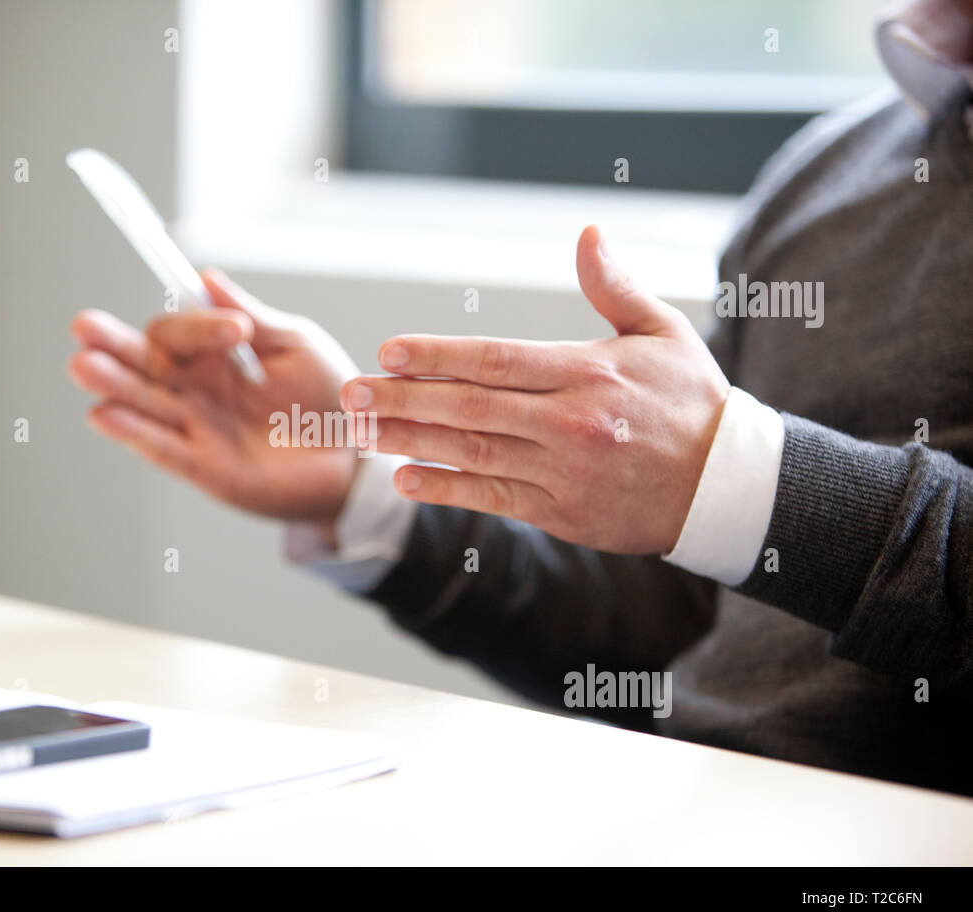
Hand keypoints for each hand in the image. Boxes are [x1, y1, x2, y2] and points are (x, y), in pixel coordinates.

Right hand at [68, 271, 361, 521]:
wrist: (355, 457)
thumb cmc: (328, 398)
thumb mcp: (297, 347)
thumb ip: (256, 317)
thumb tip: (208, 278)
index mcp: (214, 355)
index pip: (180, 330)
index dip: (199, 326)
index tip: (238, 330)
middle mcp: (195, 389)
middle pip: (142, 362)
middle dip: (113, 344)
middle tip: (85, 325)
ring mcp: (195, 427)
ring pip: (143, 402)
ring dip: (113, 384)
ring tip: (84, 365)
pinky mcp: (203, 467)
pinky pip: (161, 448)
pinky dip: (133, 431)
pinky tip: (104, 414)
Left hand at [341, 225, 728, 553]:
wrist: (724, 486)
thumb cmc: (691, 402)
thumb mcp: (662, 333)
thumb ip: (614, 286)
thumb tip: (588, 232)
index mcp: (588, 374)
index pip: (496, 359)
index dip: (437, 355)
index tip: (389, 350)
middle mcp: (570, 424)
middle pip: (470, 407)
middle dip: (404, 399)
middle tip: (351, 393)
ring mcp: (565, 473)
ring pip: (473, 453)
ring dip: (411, 441)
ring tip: (362, 431)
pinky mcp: (564, 514)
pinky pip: (494, 499)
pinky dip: (447, 489)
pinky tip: (405, 478)